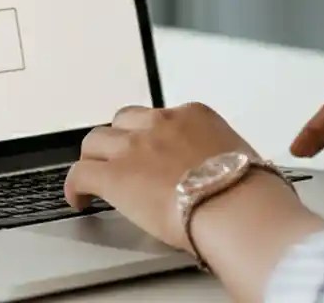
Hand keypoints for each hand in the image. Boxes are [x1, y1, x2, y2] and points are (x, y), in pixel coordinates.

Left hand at [63, 102, 259, 250]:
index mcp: (194, 116)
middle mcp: (160, 123)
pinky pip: (80, 173)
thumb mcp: (243, 158)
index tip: (153, 153)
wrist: (236, 207)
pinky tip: (78, 200)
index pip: (161, 118)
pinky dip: (75, 186)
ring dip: (95, 158)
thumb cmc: (248, 191)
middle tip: (120, 160)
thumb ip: (223, 158)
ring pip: (96, 141)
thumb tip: (227, 173)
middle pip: (124, 121)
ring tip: (94, 176)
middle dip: (119, 140)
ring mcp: (134, 146)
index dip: (152, 137)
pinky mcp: (114, 175)